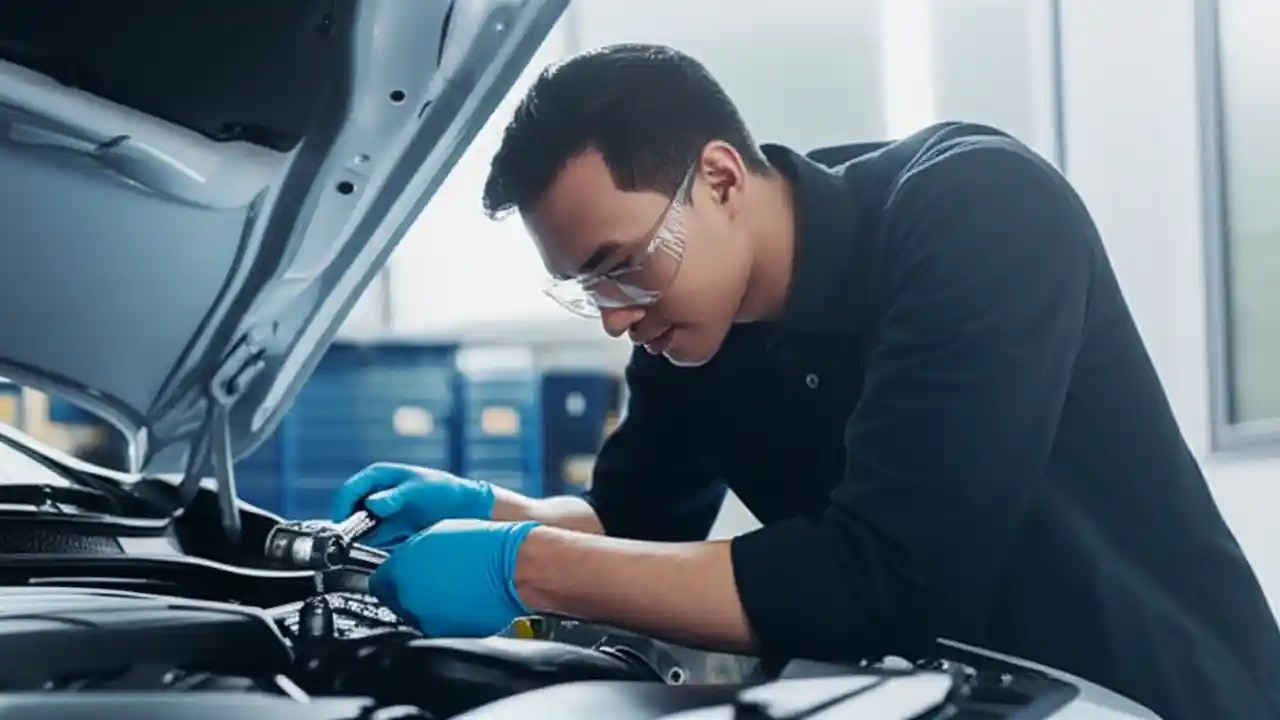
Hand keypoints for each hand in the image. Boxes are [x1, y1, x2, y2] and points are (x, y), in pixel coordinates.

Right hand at [330, 462, 494, 547]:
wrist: (465, 507)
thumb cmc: (443, 490)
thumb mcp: (418, 490)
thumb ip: (395, 497)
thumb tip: (372, 505)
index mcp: (377, 476)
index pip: (348, 491)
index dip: (341, 509)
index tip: (340, 528)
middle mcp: (375, 494)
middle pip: (349, 512)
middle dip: (346, 528)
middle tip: (345, 547)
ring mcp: (381, 512)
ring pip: (358, 528)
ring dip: (356, 540)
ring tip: (357, 555)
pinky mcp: (389, 529)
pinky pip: (372, 540)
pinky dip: (368, 548)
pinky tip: (371, 558)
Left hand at [370, 519, 539, 636]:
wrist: (513, 566)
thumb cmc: (482, 546)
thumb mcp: (434, 535)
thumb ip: (408, 554)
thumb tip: (399, 564)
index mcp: (400, 571)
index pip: (377, 582)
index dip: (391, 576)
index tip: (399, 574)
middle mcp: (408, 599)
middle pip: (393, 601)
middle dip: (407, 590)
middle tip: (431, 577)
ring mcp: (427, 620)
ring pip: (414, 615)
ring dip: (425, 604)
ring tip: (449, 586)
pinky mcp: (446, 634)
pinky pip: (435, 625)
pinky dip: (443, 615)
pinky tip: (460, 598)